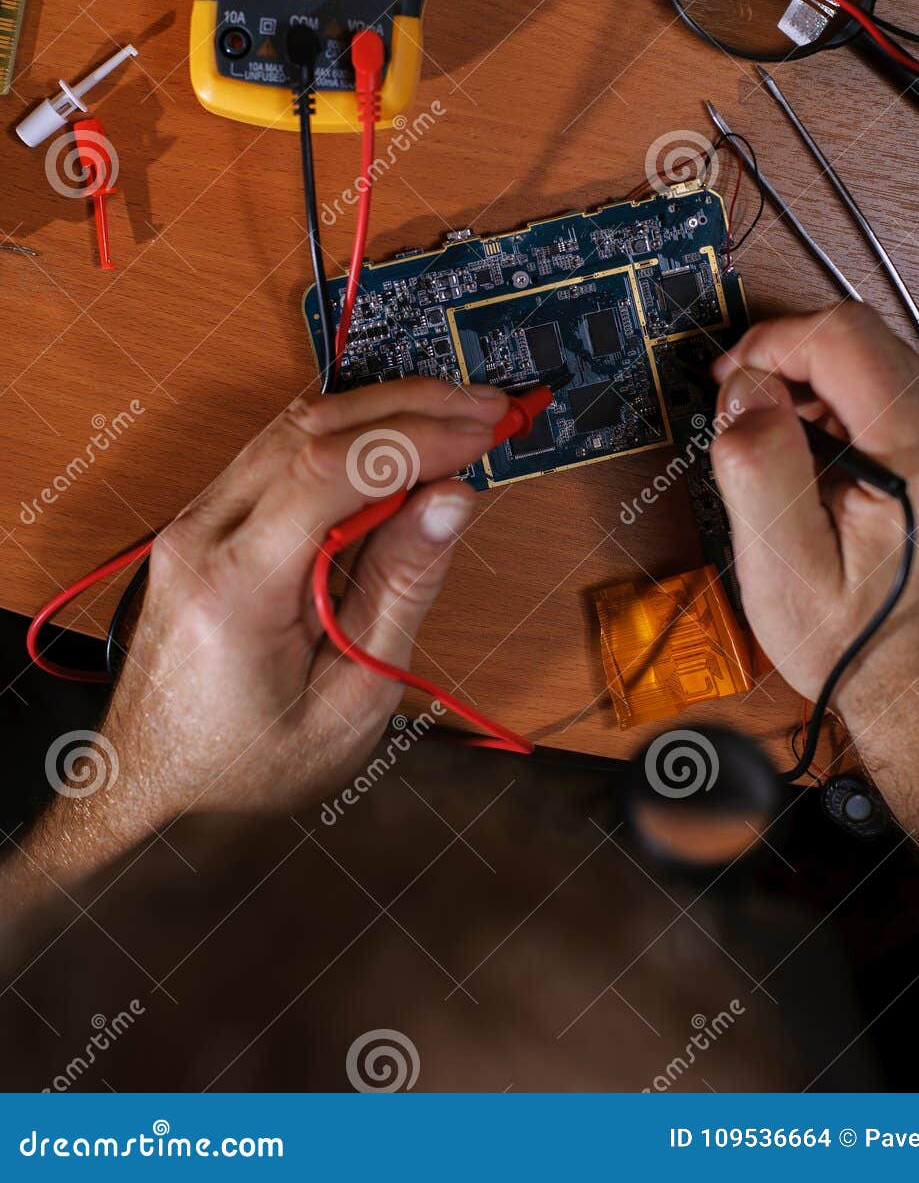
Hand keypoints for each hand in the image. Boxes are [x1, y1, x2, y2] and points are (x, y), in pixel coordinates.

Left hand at [99, 378, 508, 826]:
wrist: (158, 782)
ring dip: (381, 411)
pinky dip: (345, 434)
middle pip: (311, 430)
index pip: (328, 474)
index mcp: (234, 590)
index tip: (482, 432)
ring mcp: (194, 522)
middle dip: (411, 408)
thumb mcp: (350, 699)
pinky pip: (277, 451)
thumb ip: (401, 590)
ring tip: (458, 413)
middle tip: (488, 408)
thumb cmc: (248, 762)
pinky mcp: (204, 520)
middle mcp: (201, 537)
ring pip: (292, 427)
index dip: (415, 440)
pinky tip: (397, 435)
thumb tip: (451, 501)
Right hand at [709, 303, 918, 733]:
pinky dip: (849, 420)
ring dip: (818, 400)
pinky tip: (833, 482)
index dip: (768, 346)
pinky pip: (896, 397)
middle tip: (752, 436)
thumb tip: (745, 390)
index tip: (732, 383)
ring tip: (796, 474)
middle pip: (858, 342)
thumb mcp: (785, 574)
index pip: (840, 334)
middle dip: (788, 376)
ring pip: (875, 366)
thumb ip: (759, 468)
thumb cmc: (872, 653)